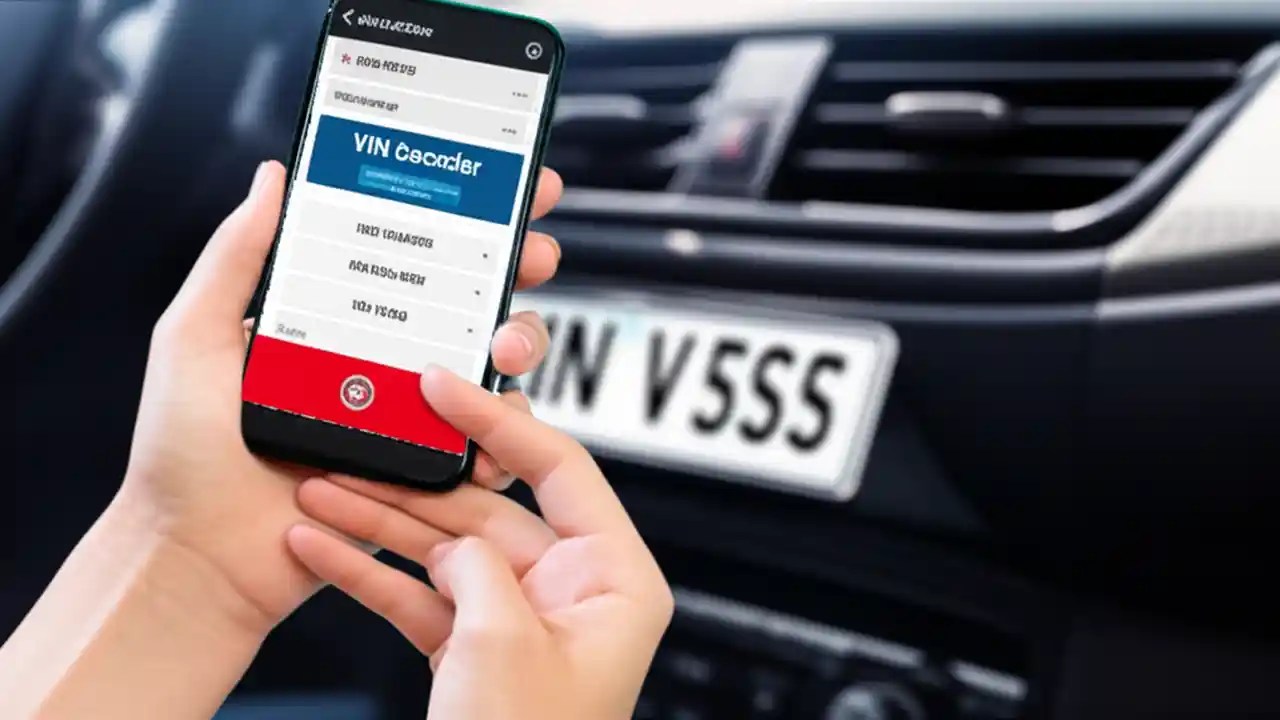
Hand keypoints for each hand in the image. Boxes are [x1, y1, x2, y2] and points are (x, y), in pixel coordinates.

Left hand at [119, 160, 563, 631]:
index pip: (413, 255)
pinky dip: (502, 435)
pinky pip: (486, 444)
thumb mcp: (195, 336)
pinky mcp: (425, 473)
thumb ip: (235, 256)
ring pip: (493, 369)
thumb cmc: (183, 451)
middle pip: (472, 303)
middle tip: (535, 257)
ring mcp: (408, 419)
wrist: (198, 556)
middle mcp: (382, 362)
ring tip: (505, 350)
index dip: (468, 220)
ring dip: (521, 346)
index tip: (509, 188)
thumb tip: (273, 177)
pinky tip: (489, 430)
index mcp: (337, 321)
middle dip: (519, 271)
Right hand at [285, 367, 674, 719]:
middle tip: (358, 448)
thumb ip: (479, 563)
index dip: (498, 424)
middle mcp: (576, 593)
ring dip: (379, 524)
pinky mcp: (476, 652)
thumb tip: (452, 540)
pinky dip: (372, 575)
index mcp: (617, 579)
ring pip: (445, 551)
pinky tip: (319, 547)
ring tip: (316, 494)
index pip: (561, 470)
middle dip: (414, 485)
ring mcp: (523, 622)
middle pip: (489, 509)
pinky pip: (422, 597)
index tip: (444, 387)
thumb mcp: (503, 640)